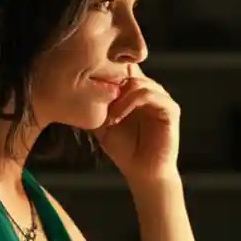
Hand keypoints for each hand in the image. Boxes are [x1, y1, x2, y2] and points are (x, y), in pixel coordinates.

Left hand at [93, 63, 180, 185]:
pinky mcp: (170, 109)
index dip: (106, 70)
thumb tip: (71, 89)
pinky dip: (129, 103)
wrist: (143, 173)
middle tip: (95, 100)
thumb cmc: (124, 150)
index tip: (86, 84)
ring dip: (118, 96)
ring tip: (107, 116)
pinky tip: (117, 118)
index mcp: (137, 91)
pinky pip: (148, 94)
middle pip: (130, 69)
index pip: (123, 67)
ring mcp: (162, 98)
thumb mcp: (101, 123)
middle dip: (110, 82)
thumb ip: (95, 105)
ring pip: (137, 81)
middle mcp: (151, 90)